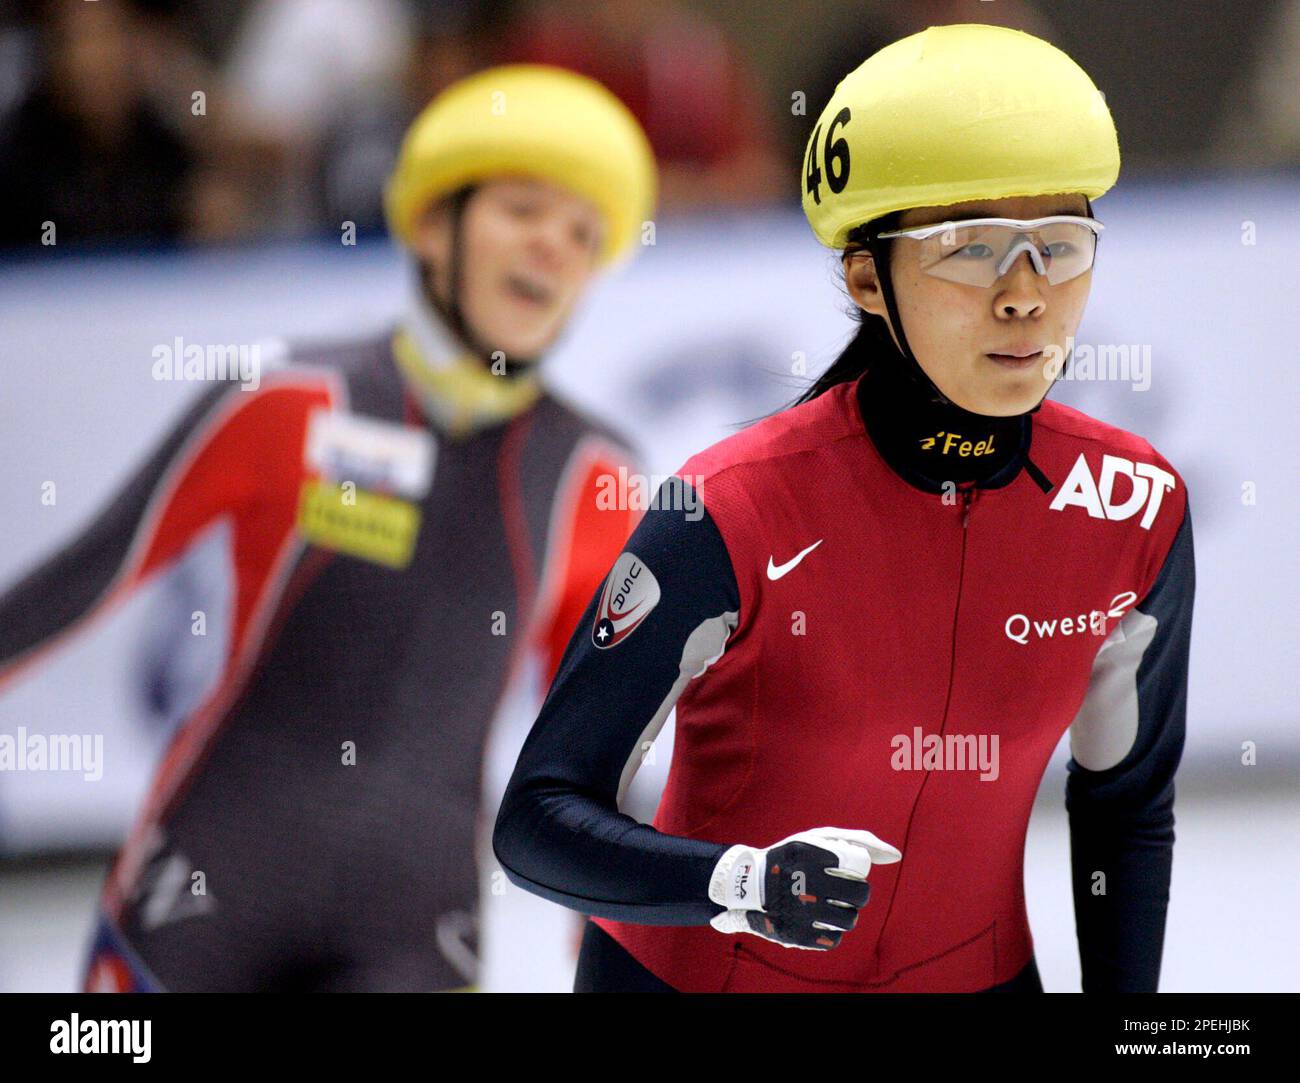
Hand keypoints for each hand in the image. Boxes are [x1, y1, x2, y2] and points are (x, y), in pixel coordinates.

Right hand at [707, 827, 901, 949]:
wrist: (749, 885)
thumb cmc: (795, 857)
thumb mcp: (820, 838)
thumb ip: (860, 842)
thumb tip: (896, 856)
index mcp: (808, 852)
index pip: (859, 862)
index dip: (858, 865)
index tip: (843, 865)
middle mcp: (803, 882)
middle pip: (861, 894)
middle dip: (858, 891)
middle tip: (845, 888)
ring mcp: (799, 911)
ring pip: (850, 919)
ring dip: (847, 912)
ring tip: (832, 904)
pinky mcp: (795, 935)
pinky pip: (835, 938)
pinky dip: (832, 929)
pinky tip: (820, 918)